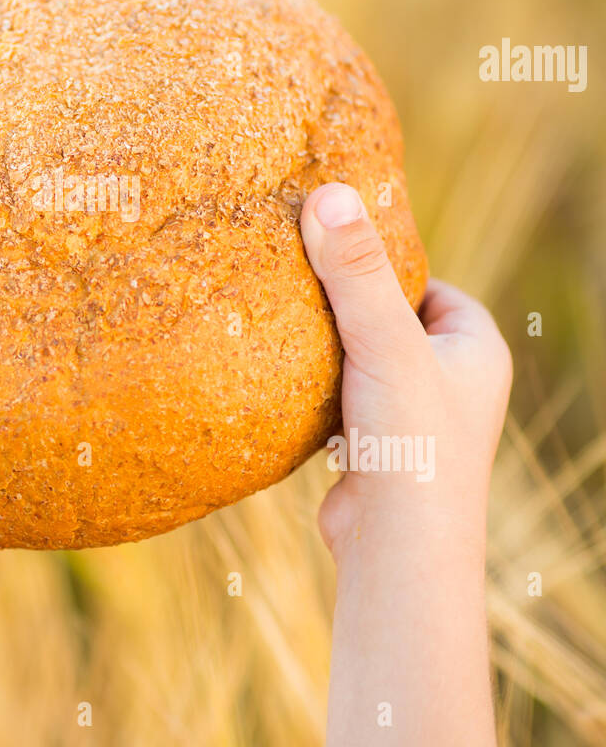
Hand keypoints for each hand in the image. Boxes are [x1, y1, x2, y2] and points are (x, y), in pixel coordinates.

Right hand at [300, 182, 511, 557]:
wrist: (397, 552)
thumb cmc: (413, 444)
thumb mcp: (386, 343)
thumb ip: (356, 273)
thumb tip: (328, 194)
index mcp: (475, 348)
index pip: (426, 282)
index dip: (381, 263)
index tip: (330, 247)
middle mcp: (451, 383)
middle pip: (388, 319)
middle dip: (343, 304)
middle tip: (291, 277)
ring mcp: (412, 419)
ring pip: (359, 361)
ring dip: (321, 348)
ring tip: (274, 320)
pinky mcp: (373, 450)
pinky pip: (338, 400)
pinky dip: (309, 388)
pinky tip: (273, 377)